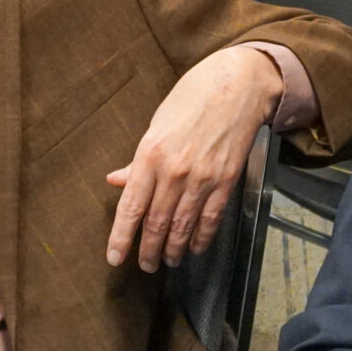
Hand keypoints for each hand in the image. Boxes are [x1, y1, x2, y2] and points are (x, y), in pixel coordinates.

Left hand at [104, 46, 282, 270]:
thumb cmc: (192, 99)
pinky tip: (195, 248)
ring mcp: (202, 177)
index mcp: (150, 154)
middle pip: (156, 223)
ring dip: (173, 249)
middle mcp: (174, 170)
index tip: (114, 258)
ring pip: (183, 226)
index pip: (130, 207)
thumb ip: (137, 161)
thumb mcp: (156, 125)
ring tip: (167, 261)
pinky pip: (211, 218)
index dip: (121, 238)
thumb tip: (116, 182)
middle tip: (144, 266)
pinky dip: (202, 238)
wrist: (237, 85)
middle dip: (147, 250)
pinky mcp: (226, 180)